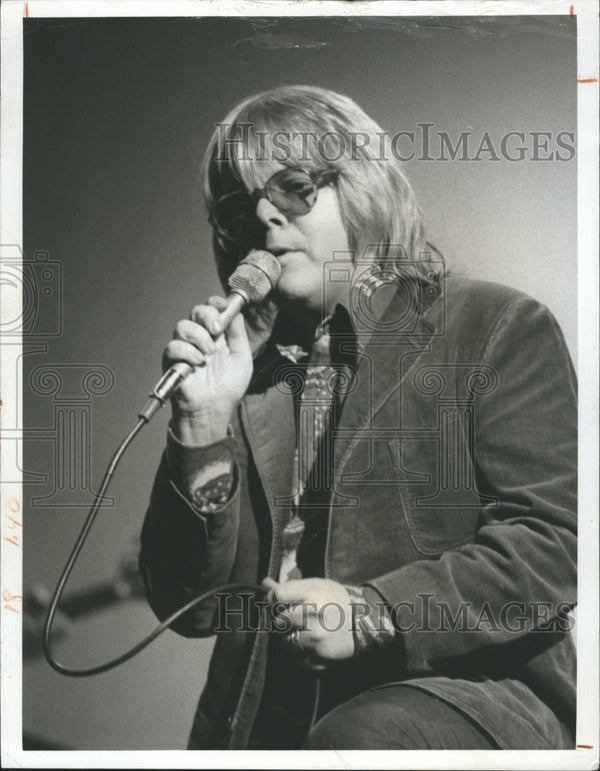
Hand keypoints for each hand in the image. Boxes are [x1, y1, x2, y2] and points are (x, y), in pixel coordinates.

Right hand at [163, 296, 252, 444]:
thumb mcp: (242, 358)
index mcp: (217, 335)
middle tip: (216, 330)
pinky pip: (173, 346)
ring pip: (183, 325)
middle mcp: (199, 338)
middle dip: (207, 316)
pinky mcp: (171, 360)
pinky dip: (187, 352)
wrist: (213, 409)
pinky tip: (197, 364)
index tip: (223, 308)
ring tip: (208, 354)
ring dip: (198, 337)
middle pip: (196, 310)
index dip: (216, 304)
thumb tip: (235, 311)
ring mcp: (185, 348)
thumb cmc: (228, 387)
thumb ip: (238, 334)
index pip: (212, 308)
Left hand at [262, 577, 353, 661]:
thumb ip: (291, 587)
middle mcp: (312, 616)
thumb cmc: (338, 600)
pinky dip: (302, 655)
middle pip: (279, 620)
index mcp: (313, 594)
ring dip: (292, 639)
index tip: (279, 601)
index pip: (277, 596)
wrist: (367, 624)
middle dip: (284, 620)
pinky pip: (297, 660)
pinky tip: (314, 645)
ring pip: (285, 642)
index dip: (274, 599)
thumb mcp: (318, 586)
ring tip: (308, 632)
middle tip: (297, 618)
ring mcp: (315, 640)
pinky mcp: (319, 659)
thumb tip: (265, 583)